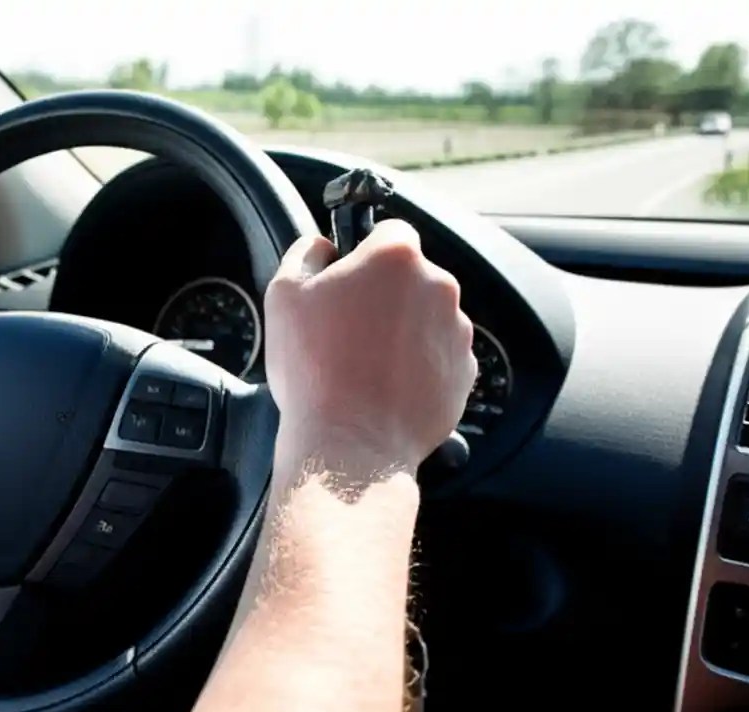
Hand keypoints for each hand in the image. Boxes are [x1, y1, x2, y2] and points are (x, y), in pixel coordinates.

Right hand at [264, 220, 475, 467]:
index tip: (346, 279)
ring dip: (400, 331)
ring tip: (363, 364)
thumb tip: (322, 246)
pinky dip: (416, 366)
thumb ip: (305, 252)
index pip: (388, 230)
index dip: (363, 253)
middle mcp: (438, 286)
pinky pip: (438, 356)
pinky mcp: (464, 372)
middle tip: (346, 329)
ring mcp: (457, 331)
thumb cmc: (315, 369)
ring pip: (425, 317)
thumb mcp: (284, 295)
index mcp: (396, 257)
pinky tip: (384, 385)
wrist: (350, 444)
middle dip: (383, 295)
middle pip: (409, 277)